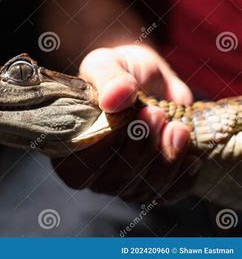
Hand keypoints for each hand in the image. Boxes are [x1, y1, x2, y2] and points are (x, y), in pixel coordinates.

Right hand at [52, 45, 201, 202]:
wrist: (144, 76)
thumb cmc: (116, 70)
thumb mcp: (106, 64)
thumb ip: (108, 79)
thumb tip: (114, 99)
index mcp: (69, 144)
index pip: (79, 166)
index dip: (105, 148)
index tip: (130, 117)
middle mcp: (91, 171)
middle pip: (116, 179)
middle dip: (142, 148)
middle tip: (156, 113)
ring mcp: (121, 182)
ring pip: (145, 188)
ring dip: (166, 158)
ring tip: (178, 127)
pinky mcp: (150, 185)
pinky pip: (167, 194)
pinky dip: (182, 176)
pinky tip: (190, 154)